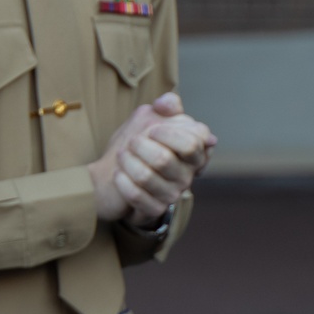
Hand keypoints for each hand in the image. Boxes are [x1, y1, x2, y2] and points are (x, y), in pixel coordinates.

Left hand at [89, 92, 216, 226]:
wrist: (119, 171)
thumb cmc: (142, 143)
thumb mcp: (154, 117)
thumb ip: (166, 106)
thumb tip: (166, 103)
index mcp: (195, 153)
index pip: (191, 144)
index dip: (167, 134)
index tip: (152, 129)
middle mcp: (187, 176)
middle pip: (163, 159)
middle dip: (139, 146)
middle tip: (131, 142)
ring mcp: (172, 194)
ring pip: (145, 177)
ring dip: (127, 161)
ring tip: (122, 155)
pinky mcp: (154, 209)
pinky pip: (135, 195)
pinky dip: (122, 181)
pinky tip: (118, 173)